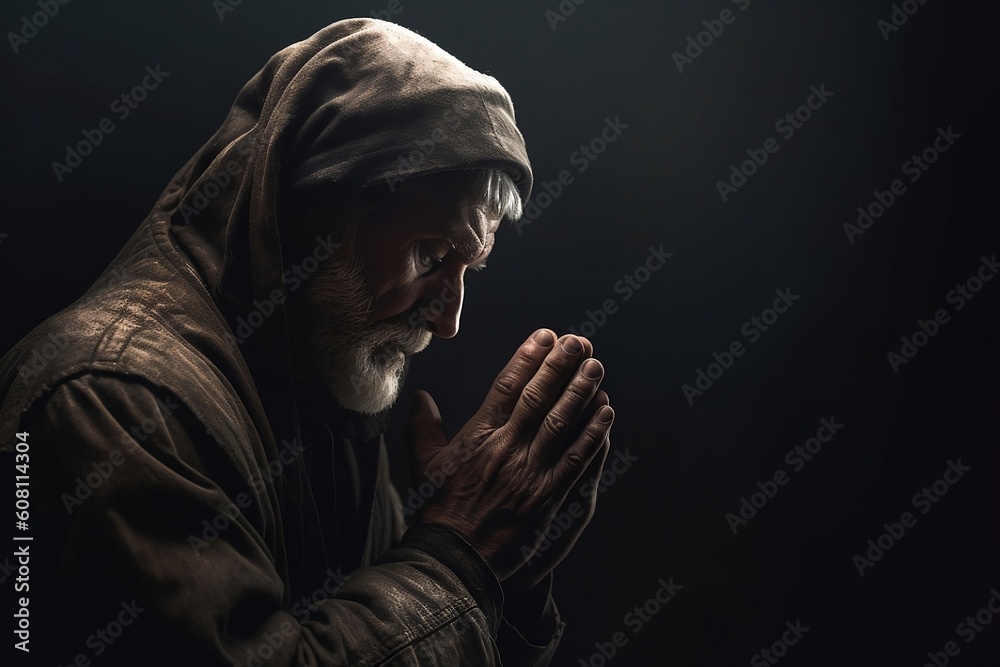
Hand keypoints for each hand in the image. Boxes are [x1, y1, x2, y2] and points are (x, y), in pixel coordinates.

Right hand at [406, 329, 613, 580]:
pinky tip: (606, 411)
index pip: (507, 387)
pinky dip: (593, 433)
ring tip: (596, 366)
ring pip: (562, 423)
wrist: (456, 557)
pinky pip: (576, 459)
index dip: (528, 358)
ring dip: (582, 392)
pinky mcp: (549, 496)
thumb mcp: (424, 465)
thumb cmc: (440, 510)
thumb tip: (421, 398)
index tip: (545, 336)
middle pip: (539, 398)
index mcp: (479, 437)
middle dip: (560, 366)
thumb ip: (424, 428)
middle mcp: (508, 449)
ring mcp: (531, 472)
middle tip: (578, 342)